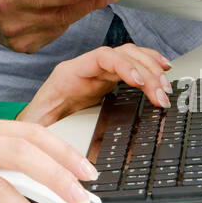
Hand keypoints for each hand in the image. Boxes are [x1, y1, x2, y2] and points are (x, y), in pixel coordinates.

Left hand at [16, 43, 173, 124]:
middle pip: (123, 55)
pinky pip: (132, 64)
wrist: (35, 118)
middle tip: (161, 95)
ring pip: (130, 56)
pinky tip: (163, 71)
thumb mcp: (42, 125)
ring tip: (166, 88)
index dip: (124, 66)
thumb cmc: (37, 121)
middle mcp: (87, 67)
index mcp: (70, 73)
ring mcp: (98, 71)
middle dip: (147, 73)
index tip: (140, 83)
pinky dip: (150, 65)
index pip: (102, 57)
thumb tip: (64, 147)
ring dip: (152, 69)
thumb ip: (52, 132)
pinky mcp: (108, 79)